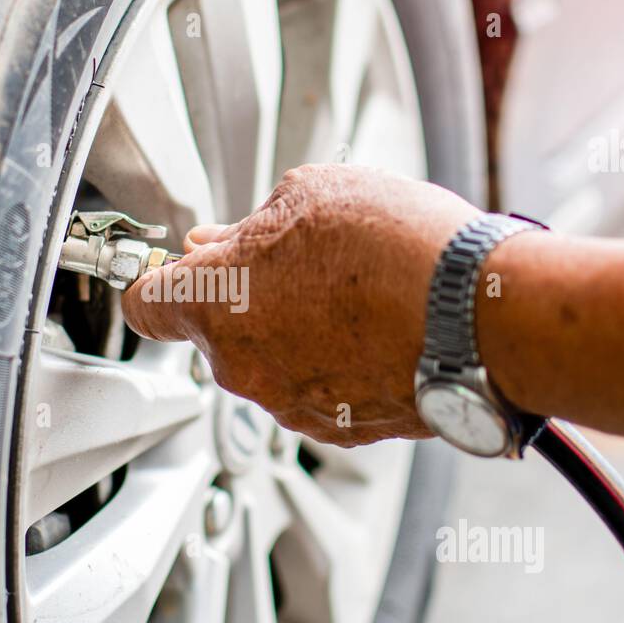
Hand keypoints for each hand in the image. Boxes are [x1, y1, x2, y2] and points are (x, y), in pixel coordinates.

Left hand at [121, 164, 480, 444]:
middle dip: (244, 297)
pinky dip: (335, 365)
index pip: (146, 304)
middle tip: (295, 261)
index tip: (177, 269)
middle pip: (217, 332)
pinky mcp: (340, 429)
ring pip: (270, 362)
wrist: (477, 312)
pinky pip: (318, 390)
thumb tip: (230, 241)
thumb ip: (250, 226)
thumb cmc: (395, 248)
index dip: (161, 281)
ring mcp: (290, 404)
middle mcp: (243, 366)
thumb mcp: (307, 194)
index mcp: (216, 304)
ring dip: (294, 331)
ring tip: (354, 293)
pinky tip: (375, 329)